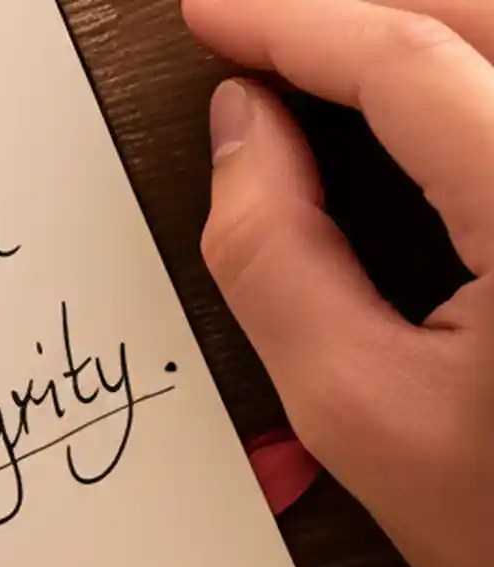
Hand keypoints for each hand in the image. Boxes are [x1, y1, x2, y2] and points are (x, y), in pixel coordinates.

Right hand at [182, 0, 493, 566]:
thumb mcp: (357, 410)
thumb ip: (274, 257)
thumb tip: (240, 138)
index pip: (404, 61)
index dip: (288, 23)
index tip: (215, 17)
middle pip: (479, 15)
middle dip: (352, 7)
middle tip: (258, 26)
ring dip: (418, 25)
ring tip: (324, 48)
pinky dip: (471, 68)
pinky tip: (423, 90)